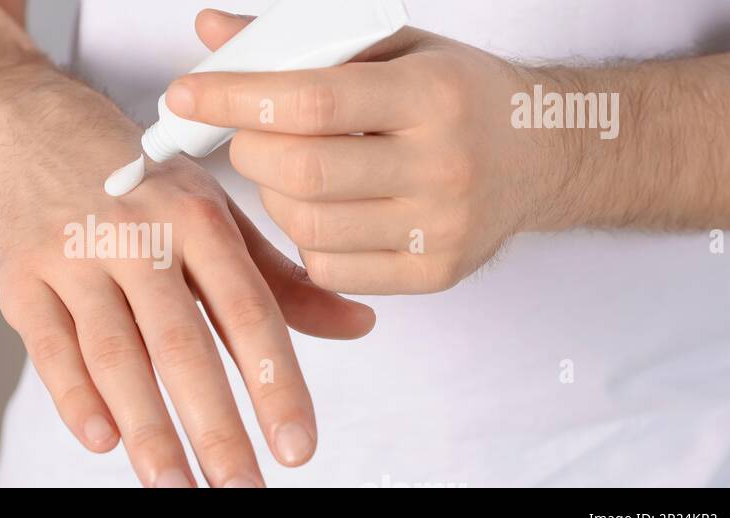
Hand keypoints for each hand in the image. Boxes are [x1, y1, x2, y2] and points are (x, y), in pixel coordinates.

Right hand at [0, 89, 373, 486]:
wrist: (37, 129)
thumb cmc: (141, 183)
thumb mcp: (215, 214)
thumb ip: (281, 280)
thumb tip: (359, 325)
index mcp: (198, 218)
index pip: (247, 311)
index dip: (275, 383)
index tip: (297, 448)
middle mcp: (137, 233)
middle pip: (180, 343)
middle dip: (213, 425)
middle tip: (241, 488)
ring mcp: (73, 254)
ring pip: (114, 352)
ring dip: (146, 427)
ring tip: (176, 486)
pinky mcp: (20, 276)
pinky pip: (48, 345)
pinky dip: (74, 395)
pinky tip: (103, 441)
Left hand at [166, 10, 584, 294]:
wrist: (543, 152)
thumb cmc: (457, 93)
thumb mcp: (392, 47)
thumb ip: (302, 40)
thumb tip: (211, 31)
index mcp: (432, 93)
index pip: (311, 99)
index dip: (236, 97)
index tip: (185, 94)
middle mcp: (443, 163)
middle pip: (301, 172)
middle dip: (248, 150)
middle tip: (244, 134)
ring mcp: (440, 227)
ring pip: (307, 225)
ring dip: (272, 196)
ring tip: (288, 169)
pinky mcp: (434, 274)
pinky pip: (330, 267)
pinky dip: (305, 238)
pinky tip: (323, 207)